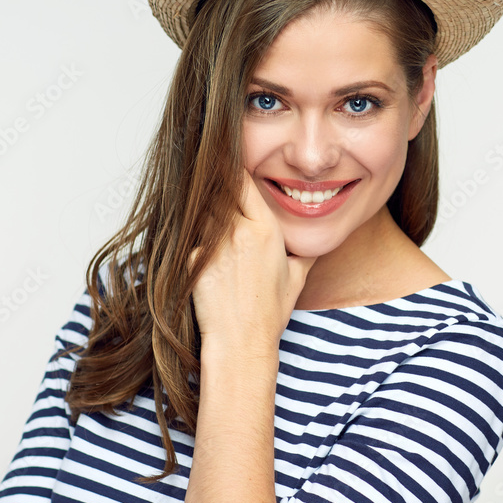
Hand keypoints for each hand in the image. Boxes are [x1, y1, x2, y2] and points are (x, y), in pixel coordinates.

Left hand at [190, 170, 315, 353]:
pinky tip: (199, 253)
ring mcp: (213, 246)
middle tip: (206, 180)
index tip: (225, 162)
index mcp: (265, 229)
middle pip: (216, 191)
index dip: (231, 169)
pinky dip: (193, 241)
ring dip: (202, 212)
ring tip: (204, 219)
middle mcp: (238, 232)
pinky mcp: (193, 260)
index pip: (241, 181)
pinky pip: (190, 239)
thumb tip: (313, 242)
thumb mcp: (297, 277)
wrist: (241, 341)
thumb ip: (304, 251)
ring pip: (200, 212)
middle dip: (212, 187)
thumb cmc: (269, 312)